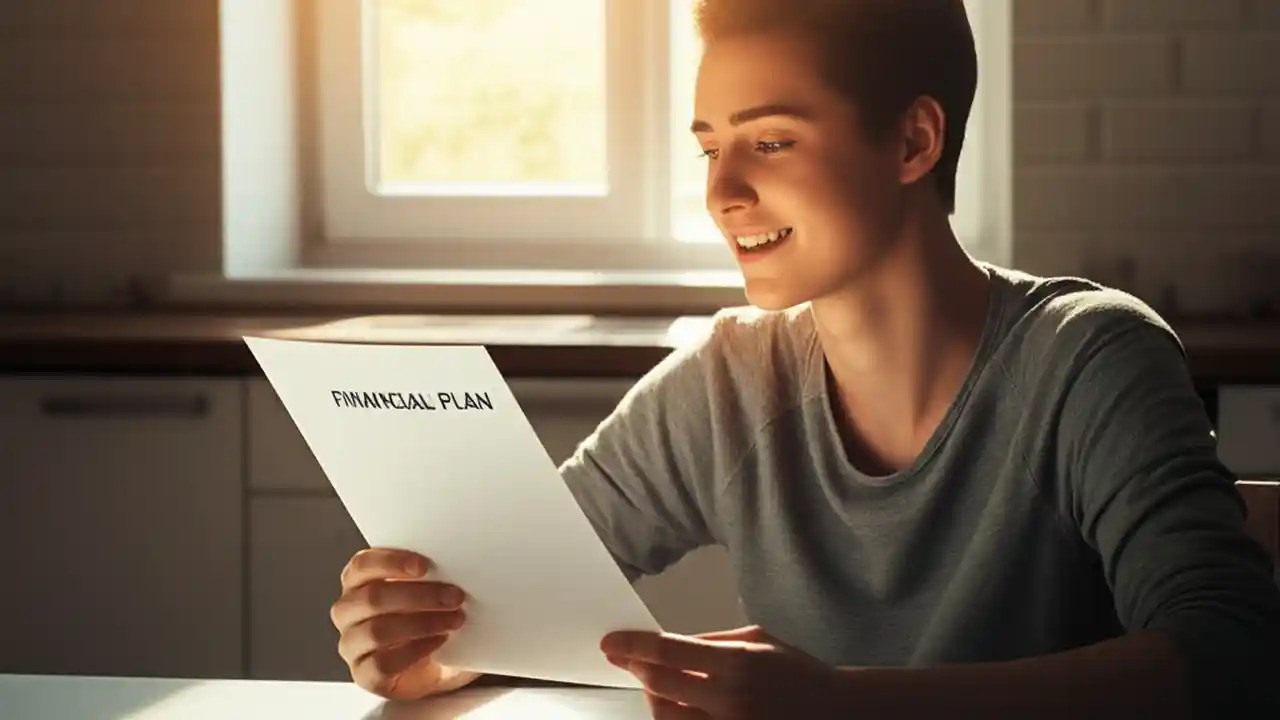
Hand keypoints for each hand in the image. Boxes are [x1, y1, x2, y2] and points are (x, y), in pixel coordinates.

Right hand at [331, 548, 478, 699]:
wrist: (440, 663)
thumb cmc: (430, 616)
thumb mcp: (430, 589)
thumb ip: (430, 574)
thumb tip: (451, 563)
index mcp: (358, 581)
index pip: (362, 565)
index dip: (391, 562)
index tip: (423, 566)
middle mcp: (348, 611)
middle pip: (372, 598)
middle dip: (418, 595)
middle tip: (454, 596)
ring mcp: (351, 645)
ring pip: (377, 630)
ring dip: (423, 623)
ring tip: (453, 620)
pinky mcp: (364, 674)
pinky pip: (382, 663)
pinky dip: (415, 650)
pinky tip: (438, 641)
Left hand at [601, 625, 844, 718]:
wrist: (838, 713)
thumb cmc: (798, 673)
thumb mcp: (758, 640)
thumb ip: (712, 641)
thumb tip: (668, 643)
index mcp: (737, 664)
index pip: (667, 652)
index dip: (632, 646)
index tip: (610, 642)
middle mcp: (730, 701)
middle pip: (659, 686)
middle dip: (636, 670)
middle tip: (625, 658)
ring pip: (666, 717)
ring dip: (653, 698)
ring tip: (655, 683)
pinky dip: (674, 717)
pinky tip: (675, 703)